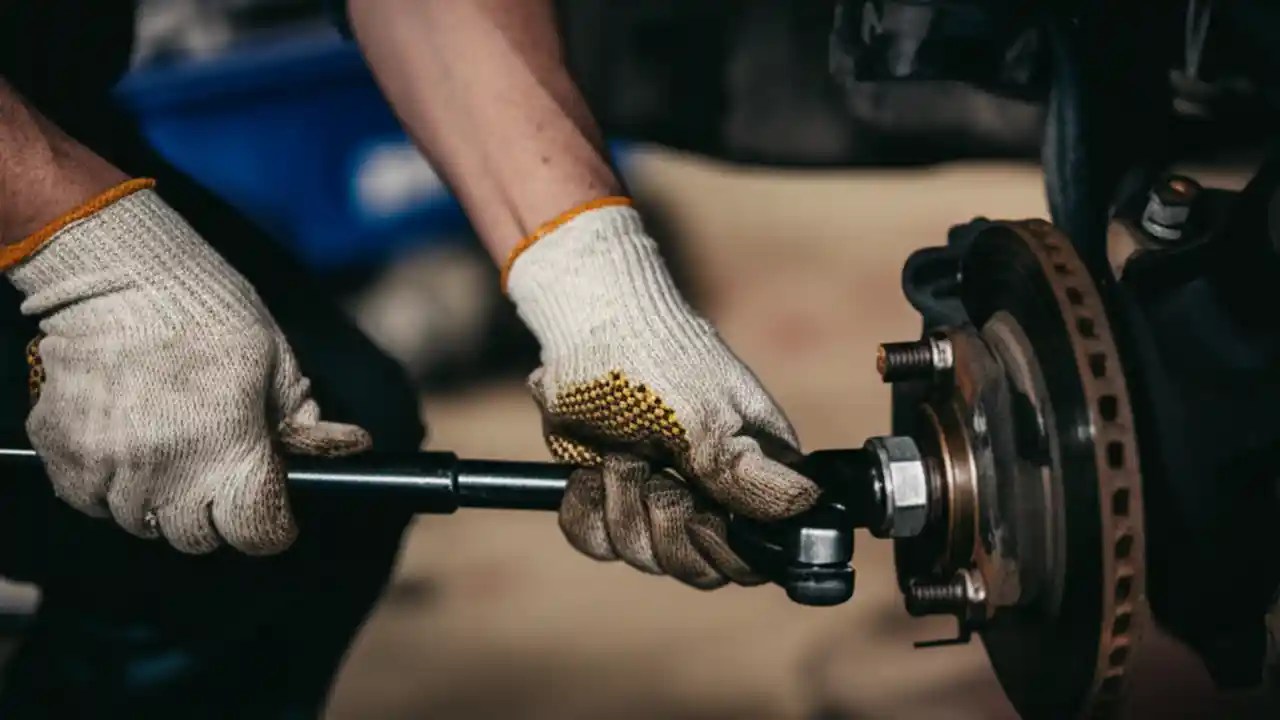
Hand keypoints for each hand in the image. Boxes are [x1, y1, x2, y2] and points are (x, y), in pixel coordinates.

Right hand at [10, 181, 369, 554]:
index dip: (270, 527)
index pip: (256, 534)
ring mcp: (108, 465)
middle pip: (194, 537)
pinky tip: (125, 443)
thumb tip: (347, 449)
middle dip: (212, 514)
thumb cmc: (210, 313)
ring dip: (157, 500)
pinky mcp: (63, 452)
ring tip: (168, 449)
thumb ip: (302, 419)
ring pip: (139, 522)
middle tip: (215, 473)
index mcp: (230, 449)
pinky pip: (87, 499)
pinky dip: (106, 484)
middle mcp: (167, 470)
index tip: (272, 512)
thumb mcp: (277, 362)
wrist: (119, 274)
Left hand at [506, 201, 818, 587]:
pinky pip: (595, 540)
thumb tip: (809, 506)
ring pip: (642, 556)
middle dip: (666, 523)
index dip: (726, 552)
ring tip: (621, 453)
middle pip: (698, 569)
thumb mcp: (707, 418)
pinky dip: (585, 505)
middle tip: (655, 471)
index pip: (758, 556)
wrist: (588, 332)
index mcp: (755, 477)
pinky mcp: (609, 498)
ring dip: (622, 502)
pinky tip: (588, 467)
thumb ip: (748, 473)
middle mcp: (711, 498)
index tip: (703, 515)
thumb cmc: (660, 362)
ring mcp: (657, 500)